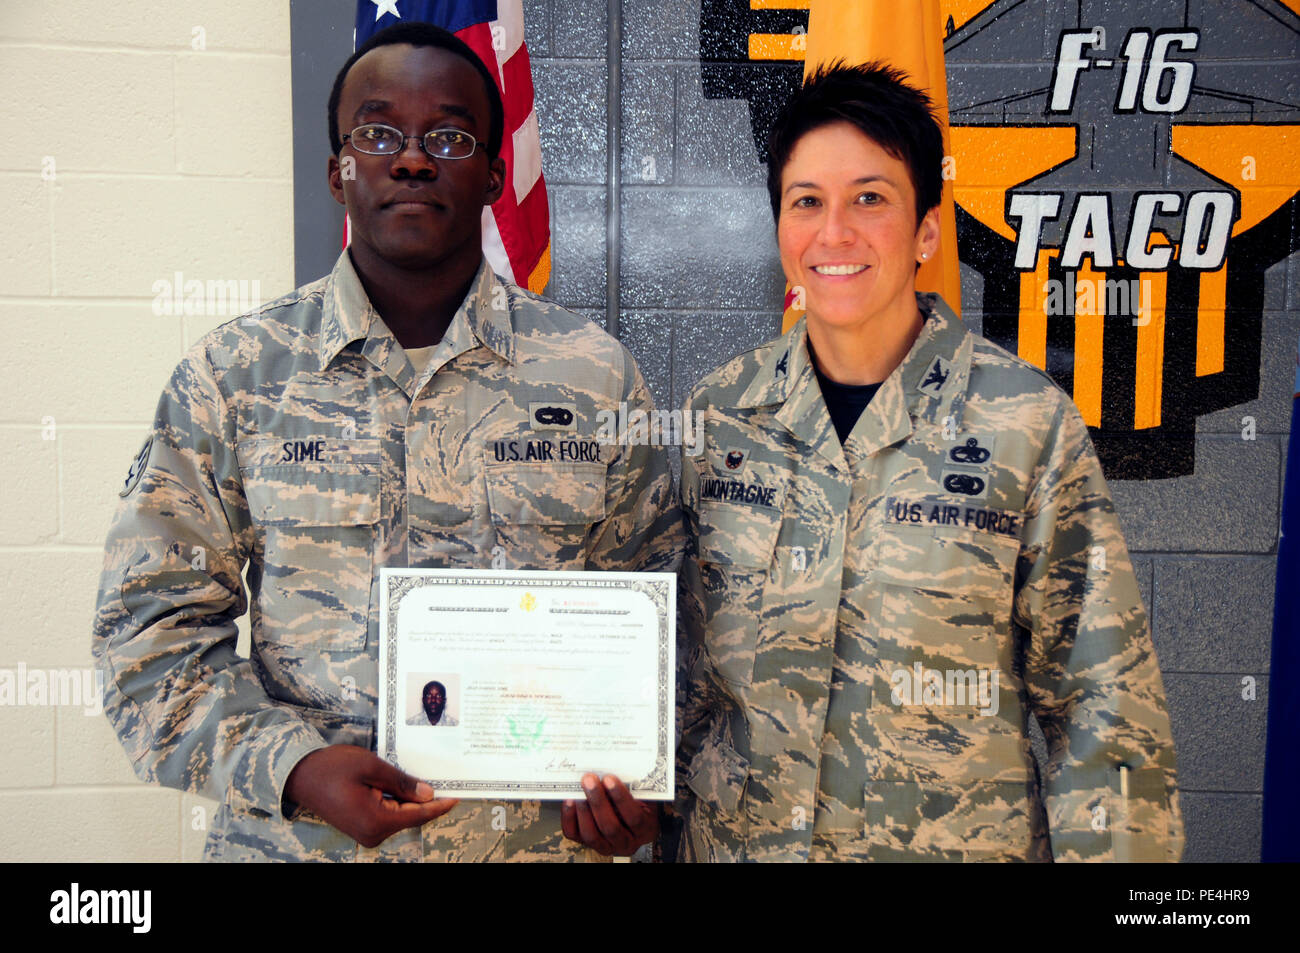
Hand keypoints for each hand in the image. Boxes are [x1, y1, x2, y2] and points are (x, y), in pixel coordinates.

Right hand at [283, 744, 457, 847]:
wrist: (300, 775)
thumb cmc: (332, 768)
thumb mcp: (371, 767)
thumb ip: (402, 782)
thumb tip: (428, 794)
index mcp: (376, 821)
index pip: (418, 815)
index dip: (440, 805)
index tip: (458, 796)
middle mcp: (372, 833)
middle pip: (410, 816)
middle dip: (427, 800)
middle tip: (447, 782)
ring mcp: (366, 832)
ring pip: (400, 815)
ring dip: (411, 799)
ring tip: (426, 780)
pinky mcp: (361, 827)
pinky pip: (388, 814)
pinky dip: (398, 802)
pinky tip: (405, 787)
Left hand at [561, 773, 658, 855]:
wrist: (632, 818)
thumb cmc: (638, 803)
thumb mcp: (644, 796)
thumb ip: (633, 787)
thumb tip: (611, 768)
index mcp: (645, 830)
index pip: (634, 817)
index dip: (621, 798)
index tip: (610, 779)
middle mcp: (626, 843)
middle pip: (610, 827)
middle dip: (598, 802)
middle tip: (590, 780)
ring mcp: (606, 847)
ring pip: (591, 835)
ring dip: (583, 810)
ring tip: (578, 791)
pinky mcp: (588, 844)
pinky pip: (574, 834)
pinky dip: (569, 817)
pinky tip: (570, 801)